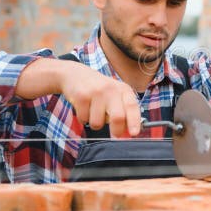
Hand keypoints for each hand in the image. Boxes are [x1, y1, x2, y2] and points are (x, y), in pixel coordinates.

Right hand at [17, 58, 141, 136]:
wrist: (75, 75)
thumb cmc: (99, 89)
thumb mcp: (115, 94)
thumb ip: (124, 110)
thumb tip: (130, 131)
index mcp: (123, 89)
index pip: (132, 106)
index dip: (134, 121)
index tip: (134, 133)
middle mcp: (111, 89)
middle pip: (117, 117)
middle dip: (117, 131)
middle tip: (115, 135)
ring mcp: (95, 92)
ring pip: (98, 123)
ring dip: (96, 124)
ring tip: (94, 113)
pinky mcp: (81, 97)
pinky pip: (84, 119)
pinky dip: (83, 119)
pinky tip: (84, 108)